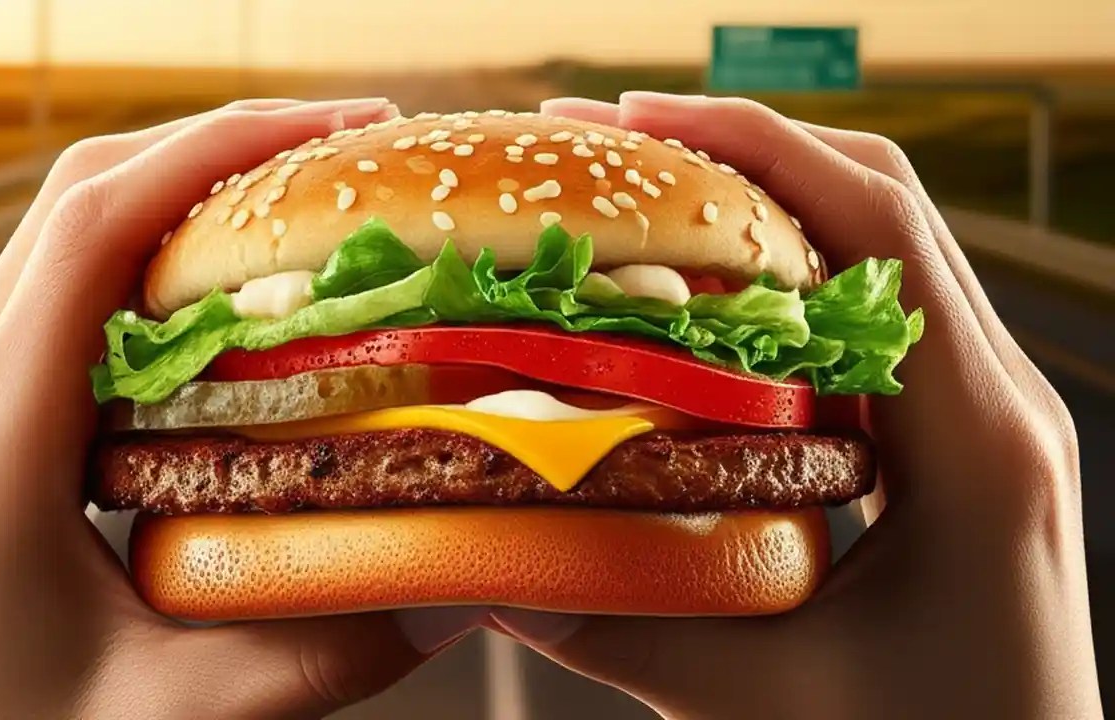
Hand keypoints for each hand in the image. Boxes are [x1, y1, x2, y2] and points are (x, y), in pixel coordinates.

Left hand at [0, 98, 480, 719]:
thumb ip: (322, 651)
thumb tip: (466, 581)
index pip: (95, 235)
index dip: (220, 153)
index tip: (342, 131)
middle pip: (79, 206)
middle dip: (219, 150)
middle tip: (354, 149)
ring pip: (69, 245)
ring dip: (188, 198)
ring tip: (312, 200)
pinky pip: (69, 306)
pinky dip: (162, 267)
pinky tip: (245, 300)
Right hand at [492, 93, 1100, 718]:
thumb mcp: (772, 703)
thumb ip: (630, 627)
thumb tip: (496, 569)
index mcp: (977, 444)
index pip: (873, 230)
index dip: (750, 149)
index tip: (626, 124)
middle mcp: (999, 403)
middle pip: (881, 208)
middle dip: (743, 152)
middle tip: (610, 145)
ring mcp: (989, 417)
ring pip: (883, 256)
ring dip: (767, 208)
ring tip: (645, 201)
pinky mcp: (964, 443)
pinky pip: (877, 324)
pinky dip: (788, 285)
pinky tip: (704, 306)